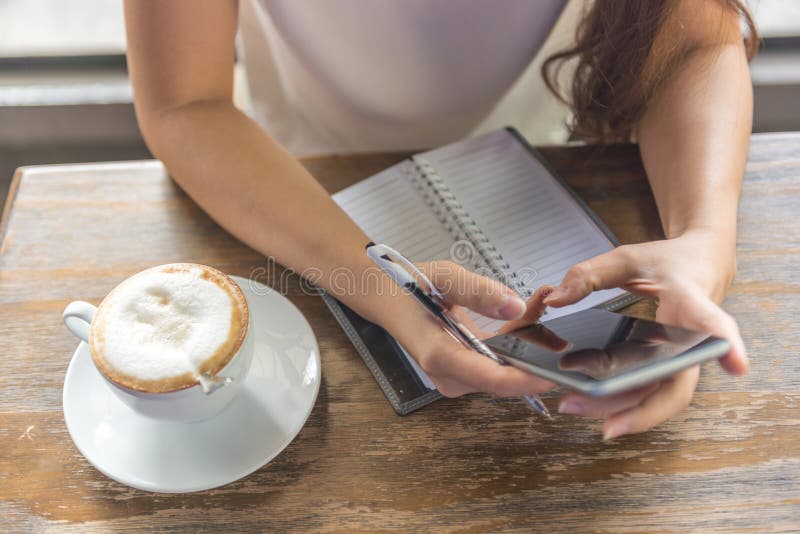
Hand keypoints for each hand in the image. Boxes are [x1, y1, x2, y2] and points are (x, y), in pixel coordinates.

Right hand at [388, 261, 555, 397]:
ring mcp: (457, 375)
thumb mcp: (442, 277)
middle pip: (506, 377)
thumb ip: (478, 291)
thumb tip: (516, 306)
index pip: (493, 380)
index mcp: (440, 355)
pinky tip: (529, 313)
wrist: (386, 297)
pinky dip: (515, 339)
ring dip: (528, 342)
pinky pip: (499, 361)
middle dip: (535, 351)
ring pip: (506, 368)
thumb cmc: (406, 286)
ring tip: (542, 304)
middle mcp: (449, 374)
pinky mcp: (464, 370)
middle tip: (557, 317)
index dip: (529, 378)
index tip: (559, 369)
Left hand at [539, 230, 746, 438]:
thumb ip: (589, 275)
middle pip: (678, 383)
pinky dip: (621, 401)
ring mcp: (682, 356)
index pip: (710, 323)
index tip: (735, 365)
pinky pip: (649, 391)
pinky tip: (586, 401)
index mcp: (690, 302)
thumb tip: (555, 300)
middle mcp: (693, 339)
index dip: (725, 344)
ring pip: (660, 395)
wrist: (700, 263)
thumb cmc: (668, 262)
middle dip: (641, 408)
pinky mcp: (669, 365)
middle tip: (602, 422)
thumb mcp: (627, 258)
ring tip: (574, 406)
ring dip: (622, 410)